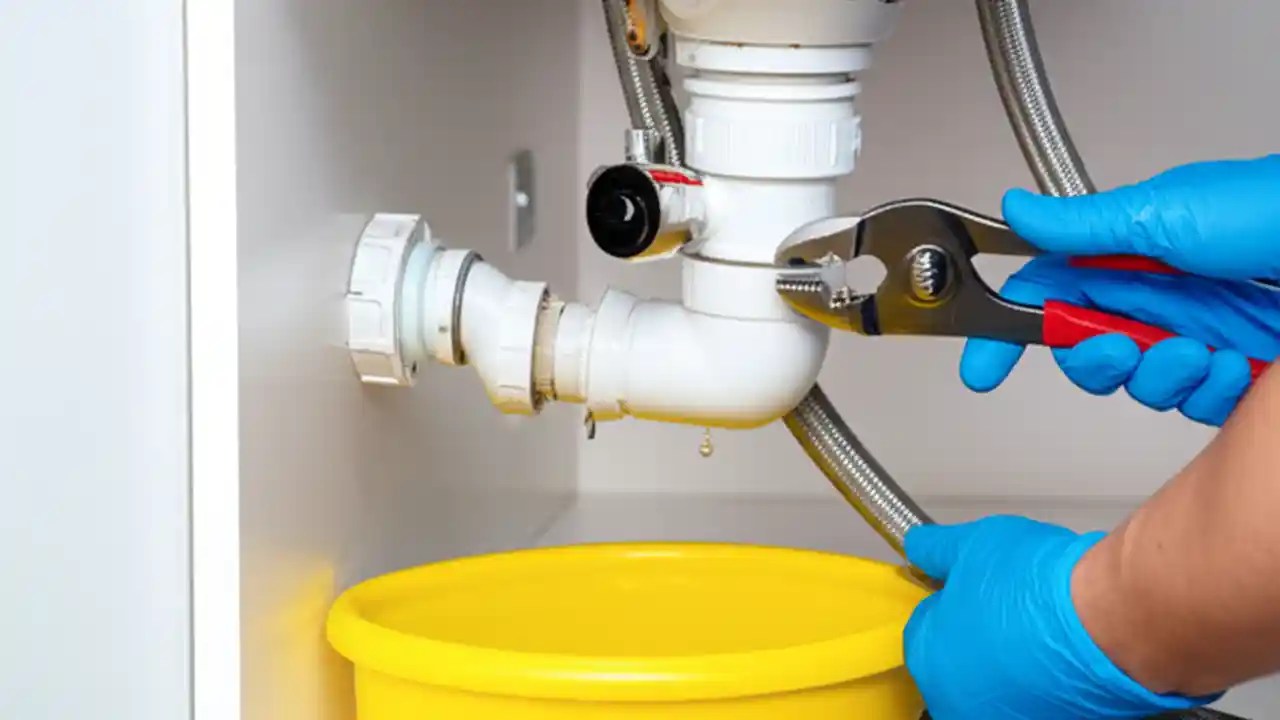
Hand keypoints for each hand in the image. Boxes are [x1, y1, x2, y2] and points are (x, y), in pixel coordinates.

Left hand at [904, 516, 1212, 719]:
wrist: (1105, 618)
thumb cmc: (1035, 587)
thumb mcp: (971, 545)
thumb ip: (936, 549)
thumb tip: (920, 545)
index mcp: (929, 660)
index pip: (925, 628)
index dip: (950, 602)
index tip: (972, 589)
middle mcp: (959, 700)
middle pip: (960, 659)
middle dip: (977, 633)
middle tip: (1007, 606)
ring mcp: (1006, 716)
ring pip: (1000, 680)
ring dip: (1011, 657)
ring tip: (1037, 626)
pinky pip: (1038, 694)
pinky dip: (1045, 676)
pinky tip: (1060, 650)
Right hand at [961, 155, 1279, 424]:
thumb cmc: (1270, 212)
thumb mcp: (1165, 212)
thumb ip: (1083, 224)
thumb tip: (1017, 212)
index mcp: (1127, 256)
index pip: (1045, 296)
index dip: (1006, 335)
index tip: (983, 369)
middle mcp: (1154, 296)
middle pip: (1084, 350)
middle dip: (1098, 359)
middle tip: (1123, 345)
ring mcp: (1191, 332)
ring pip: (1136, 384)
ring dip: (1162, 375)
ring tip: (1200, 351)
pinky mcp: (1228, 367)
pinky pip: (1191, 403)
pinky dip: (1208, 391)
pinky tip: (1232, 366)